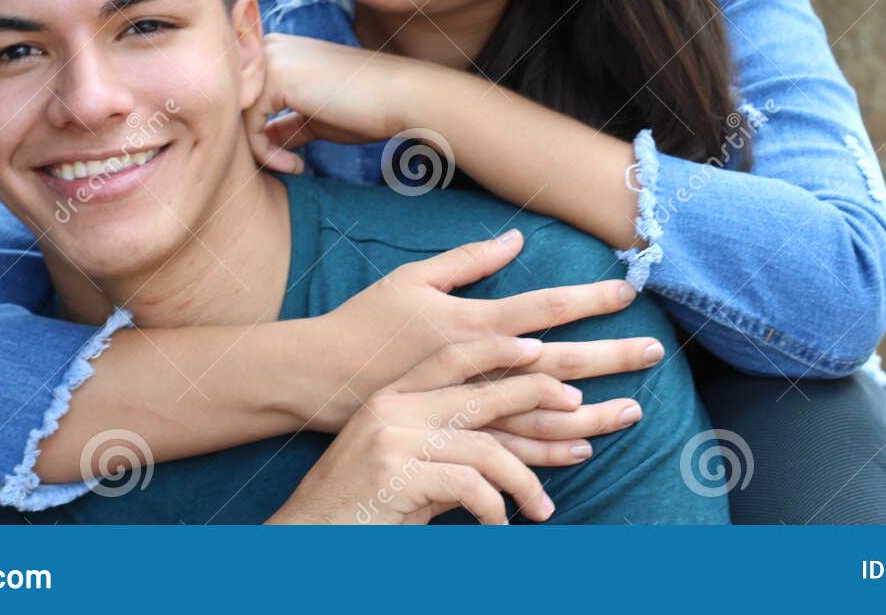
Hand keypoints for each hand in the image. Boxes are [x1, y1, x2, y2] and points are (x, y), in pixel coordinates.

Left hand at [245, 33, 424, 172]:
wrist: (399, 98)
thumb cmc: (365, 107)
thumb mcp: (315, 119)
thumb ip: (284, 126)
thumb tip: (264, 145)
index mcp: (279, 50)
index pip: (245, 95)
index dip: (256, 130)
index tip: (284, 158)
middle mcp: (269, 47)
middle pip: (235, 104)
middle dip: (253, 140)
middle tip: (284, 166)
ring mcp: (269, 59)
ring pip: (238, 116)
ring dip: (262, 152)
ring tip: (292, 167)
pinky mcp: (274, 78)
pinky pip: (250, 125)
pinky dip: (268, 153)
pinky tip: (297, 165)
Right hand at [268, 337, 585, 523]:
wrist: (305, 537)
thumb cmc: (354, 502)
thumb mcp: (397, 459)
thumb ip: (439, 439)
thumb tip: (494, 445)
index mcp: (393, 393)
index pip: (455, 355)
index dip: (501, 350)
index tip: (543, 352)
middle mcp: (393, 407)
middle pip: (482, 392)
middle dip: (540, 397)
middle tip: (581, 411)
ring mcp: (393, 439)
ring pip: (485, 445)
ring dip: (524, 480)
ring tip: (544, 507)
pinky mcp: (397, 476)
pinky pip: (470, 484)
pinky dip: (494, 507)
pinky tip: (500, 526)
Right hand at [307, 229, 653, 430]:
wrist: (315, 379)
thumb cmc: (363, 323)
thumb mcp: (412, 280)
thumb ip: (466, 261)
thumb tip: (514, 239)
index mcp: (469, 321)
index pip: (542, 306)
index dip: (587, 299)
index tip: (628, 290)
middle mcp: (475, 365)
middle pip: (557, 361)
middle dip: (610, 355)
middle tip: (655, 350)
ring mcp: (466, 406)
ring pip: (542, 413)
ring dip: (590, 414)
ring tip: (632, 412)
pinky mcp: (450, 441)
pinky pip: (510, 450)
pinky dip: (548, 451)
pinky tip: (580, 449)